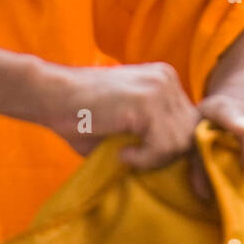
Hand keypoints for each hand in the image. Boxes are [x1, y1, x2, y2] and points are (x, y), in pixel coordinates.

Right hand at [44, 61, 199, 170]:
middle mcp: (167, 78)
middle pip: (191, 132)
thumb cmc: (83, 114)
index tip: (157, 165)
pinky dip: (144, 159)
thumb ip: (155, 133)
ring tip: (126, 156)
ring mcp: (158, 88)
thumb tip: (183, 166)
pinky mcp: (146, 102)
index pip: (191, 122)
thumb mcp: (129, 121)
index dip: (177, 149)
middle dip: (170, 156)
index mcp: (165, 79)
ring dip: (155, 159)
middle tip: (140, 162)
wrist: (52, 95)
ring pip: (181, 141)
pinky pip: (162, 146)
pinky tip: (122, 154)